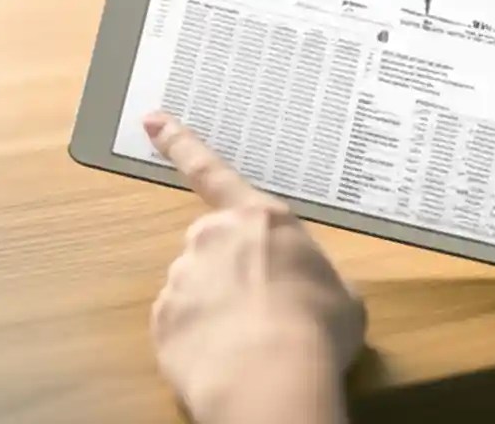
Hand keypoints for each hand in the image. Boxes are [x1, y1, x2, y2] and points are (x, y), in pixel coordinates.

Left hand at [145, 112, 365, 420]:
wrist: (271, 376)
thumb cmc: (318, 326)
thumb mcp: (342, 296)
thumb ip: (317, 281)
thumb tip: (312, 295)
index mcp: (262, 219)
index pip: (212, 172)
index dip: (181, 143)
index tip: (151, 119)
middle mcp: (213, 238)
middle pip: (215, 246)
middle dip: (232, 271)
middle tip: (265, 309)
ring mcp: (181, 277)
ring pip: (197, 288)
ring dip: (217, 308)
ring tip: (251, 342)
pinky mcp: (161, 319)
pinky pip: (181, 324)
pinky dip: (199, 338)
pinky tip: (225, 357)